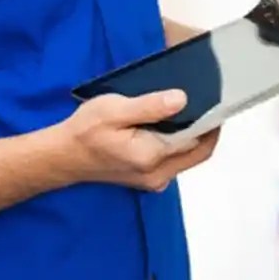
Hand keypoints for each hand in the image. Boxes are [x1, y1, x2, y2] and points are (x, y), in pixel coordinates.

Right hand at [55, 90, 218, 192]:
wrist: (61, 156)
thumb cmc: (84, 132)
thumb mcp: (114, 110)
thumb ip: (150, 106)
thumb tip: (182, 99)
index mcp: (153, 157)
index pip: (199, 141)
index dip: (212, 120)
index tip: (217, 99)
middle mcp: (158, 175)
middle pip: (198, 151)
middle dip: (206, 127)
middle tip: (206, 101)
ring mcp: (153, 180)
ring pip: (187, 157)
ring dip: (193, 135)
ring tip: (189, 108)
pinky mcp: (147, 178)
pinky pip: (174, 160)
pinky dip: (179, 143)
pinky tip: (170, 124)